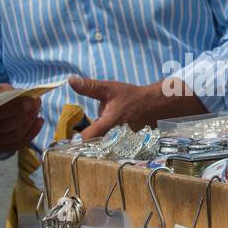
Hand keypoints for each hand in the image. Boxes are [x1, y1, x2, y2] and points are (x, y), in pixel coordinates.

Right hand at [0, 84, 43, 153]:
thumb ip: (5, 90)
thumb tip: (23, 95)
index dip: (14, 107)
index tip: (29, 100)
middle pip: (7, 126)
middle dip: (26, 115)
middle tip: (36, 103)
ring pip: (14, 136)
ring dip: (30, 123)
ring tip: (37, 111)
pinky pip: (18, 144)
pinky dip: (31, 134)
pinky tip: (39, 122)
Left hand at [72, 75, 204, 139]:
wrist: (156, 105)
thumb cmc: (131, 97)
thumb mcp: (109, 88)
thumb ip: (89, 87)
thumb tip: (71, 80)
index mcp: (108, 124)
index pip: (87, 138)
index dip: (80, 136)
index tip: (79, 131)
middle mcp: (115, 137)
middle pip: (95, 142)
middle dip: (94, 136)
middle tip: (98, 126)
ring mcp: (123, 144)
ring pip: (105, 144)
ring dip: (104, 137)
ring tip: (112, 127)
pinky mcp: (129, 147)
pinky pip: (115, 146)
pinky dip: (114, 140)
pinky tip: (119, 130)